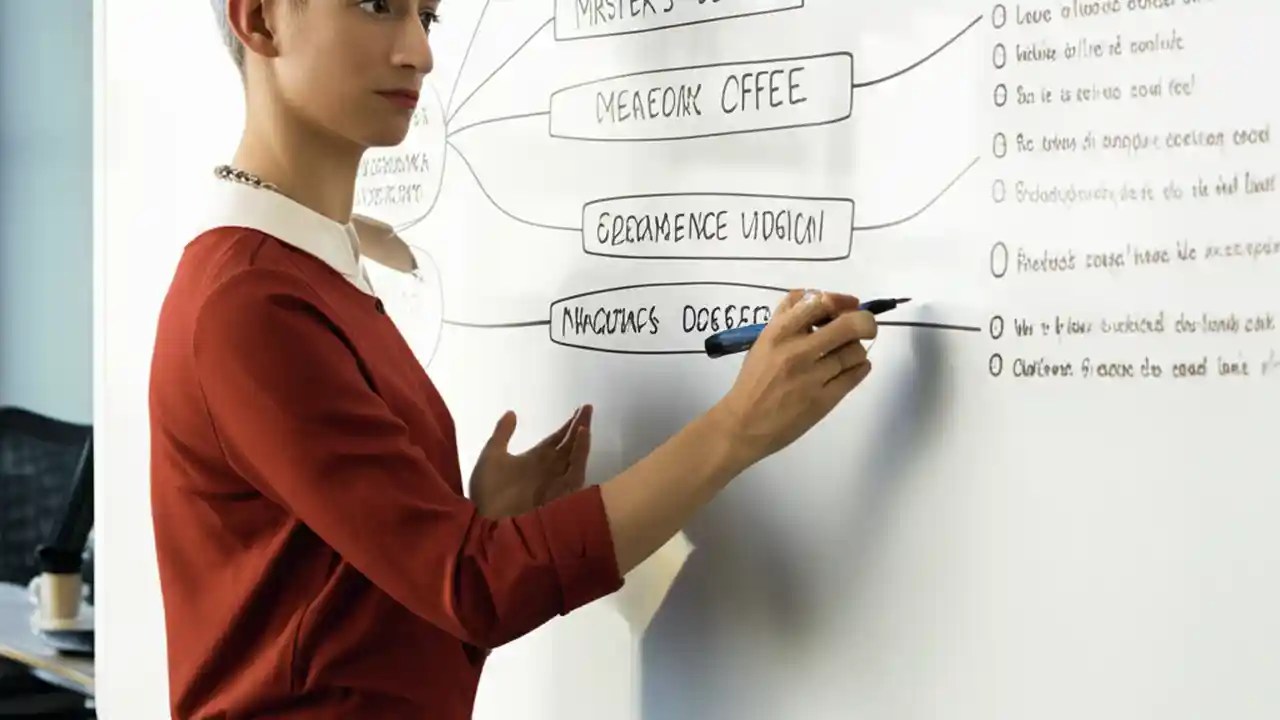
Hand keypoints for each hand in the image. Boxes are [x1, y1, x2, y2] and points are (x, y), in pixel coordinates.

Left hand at [469, 405, 593, 518]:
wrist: (486, 521)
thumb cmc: (487, 492)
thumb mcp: (491, 456)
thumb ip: (502, 434)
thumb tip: (511, 412)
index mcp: (534, 461)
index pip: (556, 441)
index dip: (567, 427)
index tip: (578, 410)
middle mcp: (549, 470)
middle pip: (569, 444)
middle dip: (579, 426)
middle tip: (588, 407)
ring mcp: (556, 480)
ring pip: (575, 455)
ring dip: (582, 437)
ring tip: (585, 420)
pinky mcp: (561, 491)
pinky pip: (576, 470)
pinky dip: (581, 453)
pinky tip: (582, 435)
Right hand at [712, 289, 875, 462]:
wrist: (744, 424)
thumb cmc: (753, 381)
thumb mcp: (764, 341)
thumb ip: (789, 318)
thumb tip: (823, 300)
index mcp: (779, 333)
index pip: (820, 301)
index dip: (841, 300)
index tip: (848, 305)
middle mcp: (797, 351)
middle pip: (849, 325)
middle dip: (864, 323)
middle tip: (863, 328)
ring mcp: (813, 376)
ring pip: (856, 351)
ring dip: (856, 350)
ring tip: (846, 356)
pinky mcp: (824, 399)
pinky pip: (857, 374)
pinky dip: (859, 367)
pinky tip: (850, 369)